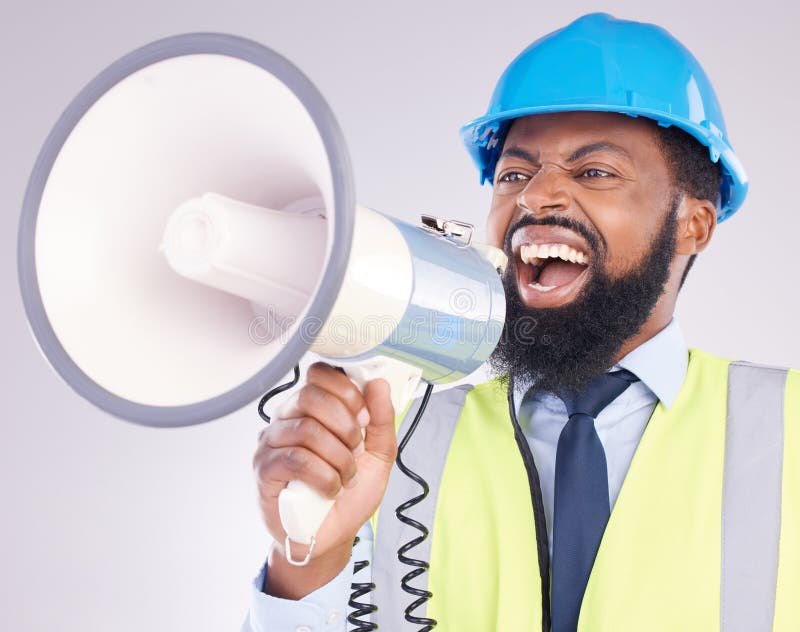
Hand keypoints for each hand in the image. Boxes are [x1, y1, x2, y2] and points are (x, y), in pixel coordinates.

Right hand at [253, 362, 396, 597]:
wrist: (332, 536)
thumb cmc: (350, 493)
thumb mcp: (378, 455)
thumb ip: (382, 419)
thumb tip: (379, 384)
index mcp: (312, 407)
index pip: (319, 374)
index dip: (346, 391)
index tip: (364, 418)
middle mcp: (287, 418)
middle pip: (310, 396)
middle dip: (344, 424)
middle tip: (355, 449)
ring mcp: (271, 442)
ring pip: (306, 430)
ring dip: (338, 457)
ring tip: (346, 477)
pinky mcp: (265, 469)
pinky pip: (295, 459)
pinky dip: (323, 475)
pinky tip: (331, 489)